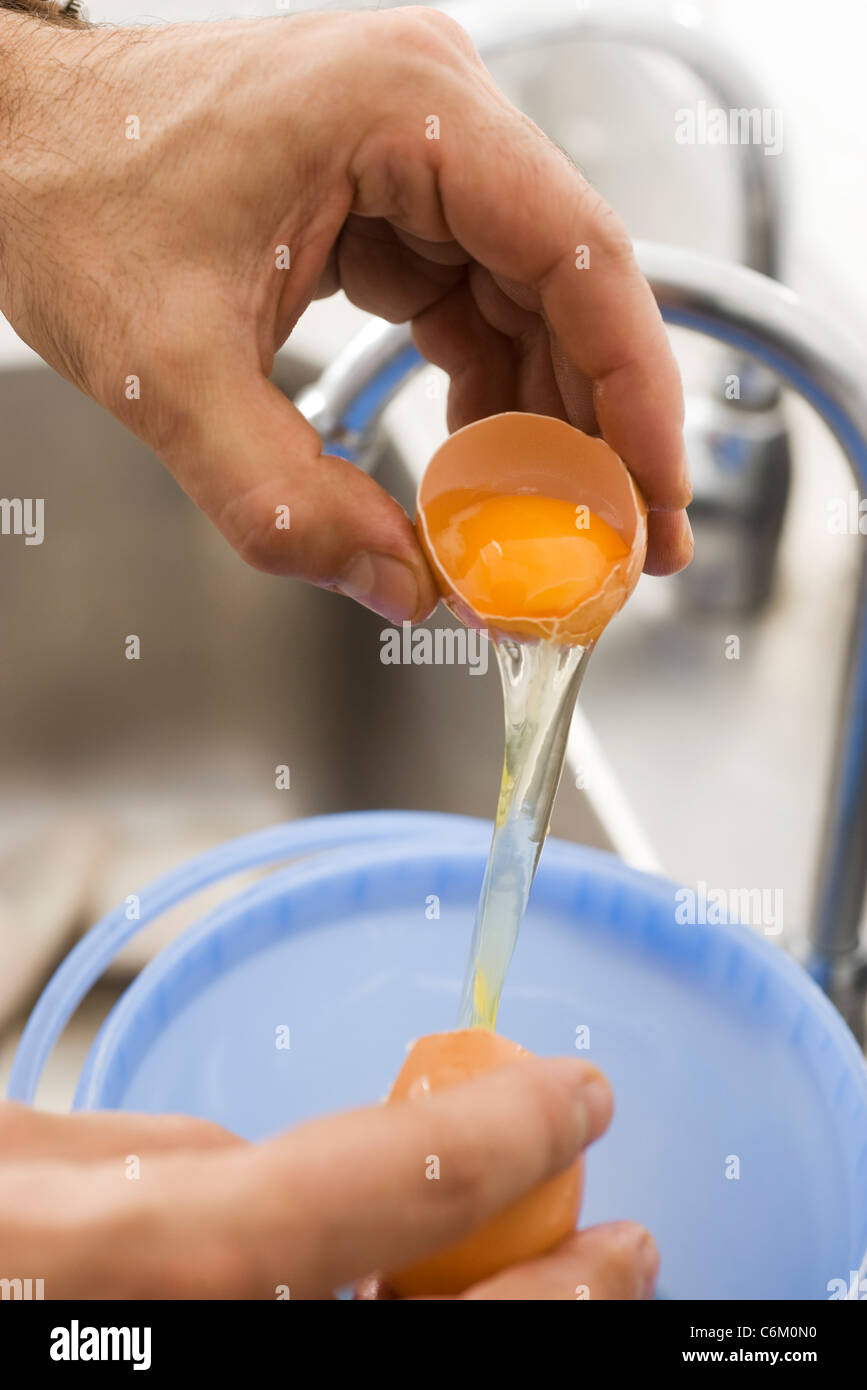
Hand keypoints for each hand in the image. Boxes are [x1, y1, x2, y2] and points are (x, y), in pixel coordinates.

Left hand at [0, 7, 690, 624]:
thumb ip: (283, 501)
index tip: (654, 497)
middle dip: (598, 430)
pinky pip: (475, 306)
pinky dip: (488, 396)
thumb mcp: (169, 375)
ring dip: (546, 425)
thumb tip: (403, 589)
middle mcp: (432, 113)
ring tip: (552, 535)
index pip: (579, 258)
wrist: (5, 146)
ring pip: (532, 306)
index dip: (636, 392)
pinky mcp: (392, 197)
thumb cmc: (67, 199)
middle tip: (617, 550)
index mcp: (401, 111)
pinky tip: (486, 475)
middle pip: (571, 290)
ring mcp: (417, 152)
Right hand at [0, 1059, 656, 1298]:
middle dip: (551, 1299)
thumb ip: (123, 1159)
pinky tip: (416, 1320)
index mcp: (112, 1263)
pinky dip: (392, 1357)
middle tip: (628, 1238)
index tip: (572, 1091)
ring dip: (506, 1348)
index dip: (493, 1135)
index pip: (362, 1191)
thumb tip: (248, 1153)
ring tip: (580, 1291)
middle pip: (413, 1351)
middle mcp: (163, 1359)